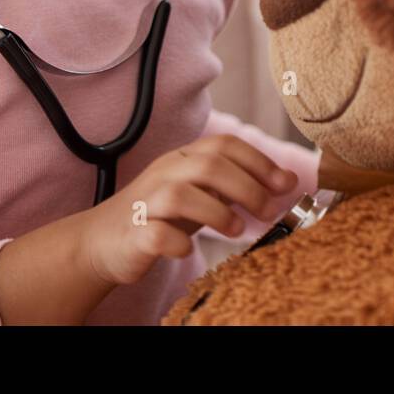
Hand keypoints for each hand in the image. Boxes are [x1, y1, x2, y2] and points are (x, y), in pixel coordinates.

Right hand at [77, 134, 298, 286]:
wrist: (104, 240)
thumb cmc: (164, 214)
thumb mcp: (204, 193)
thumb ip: (241, 183)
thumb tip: (289, 180)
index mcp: (184, 158)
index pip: (225, 145)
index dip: (259, 161)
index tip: (286, 184)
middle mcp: (165, 172)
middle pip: (209, 165)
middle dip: (246, 186)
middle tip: (267, 211)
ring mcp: (146, 202)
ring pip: (180, 194)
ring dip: (216, 211)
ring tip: (237, 230)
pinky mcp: (133, 233)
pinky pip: (155, 233)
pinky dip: (177, 242)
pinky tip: (188, 249)